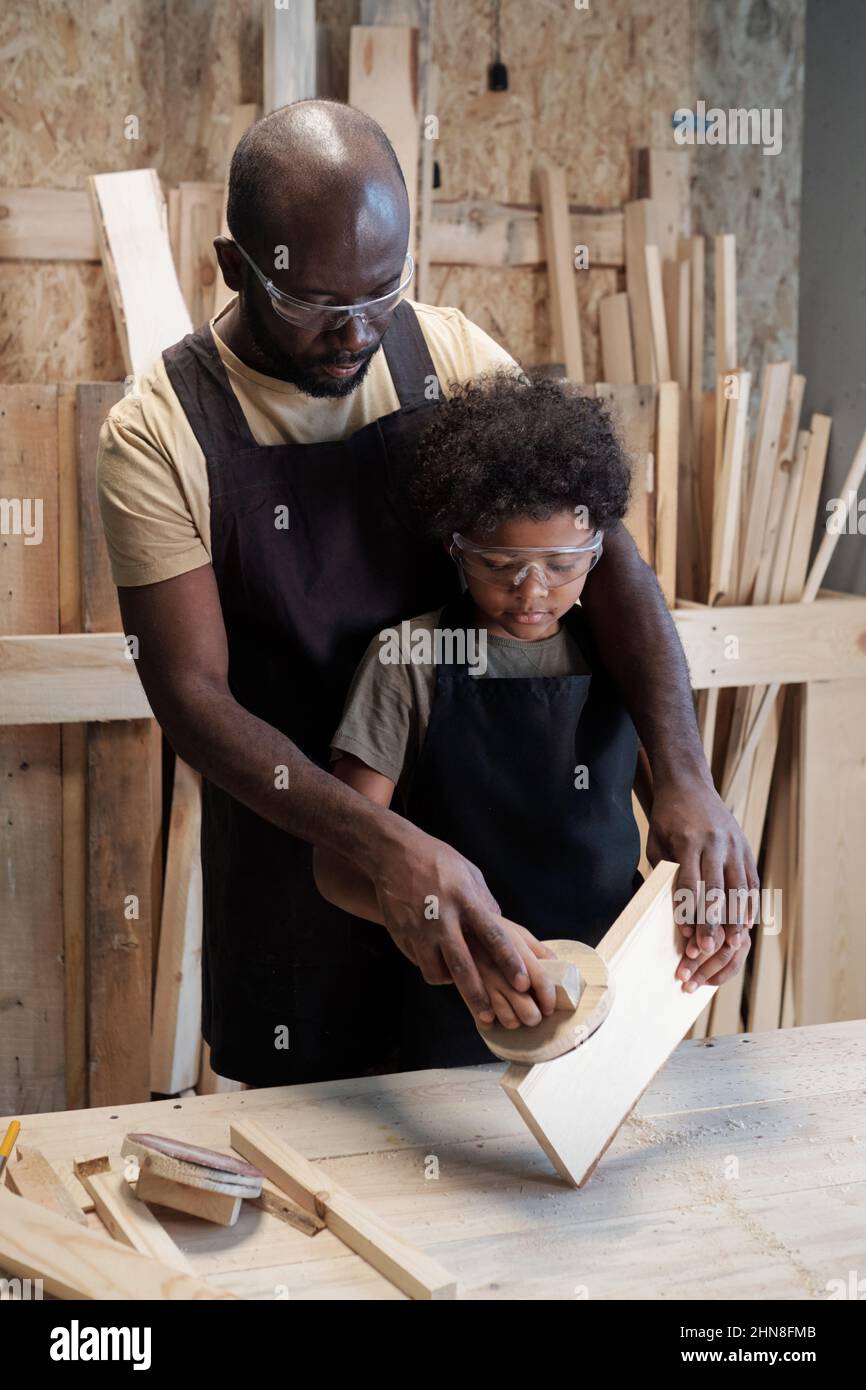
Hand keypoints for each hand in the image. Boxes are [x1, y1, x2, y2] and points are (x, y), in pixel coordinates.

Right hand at [371, 823, 534, 1022]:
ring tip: (462, 991)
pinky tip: (438, 966)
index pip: (494, 936)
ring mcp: (419, 928)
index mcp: (466, 900)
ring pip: (435, 971)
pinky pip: (418, 962)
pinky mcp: (401, 934)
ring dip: (450, 984)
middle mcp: (443, 917)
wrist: (393, 853)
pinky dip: (430, 968)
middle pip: (462, 965)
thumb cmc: (438, 861)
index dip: (510, 962)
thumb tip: (502, 930)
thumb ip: (486, 904)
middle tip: (490, 1015)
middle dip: (477, 994)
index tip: (524, 983)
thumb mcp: (470, 875)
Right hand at [471, 920, 557, 1027]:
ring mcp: (483, 981)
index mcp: (515, 950)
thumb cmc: (492, 931)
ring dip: (516, 1020)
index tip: (549, 1006)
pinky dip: (493, 1021)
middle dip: (535, 1016)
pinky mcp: (466, 991)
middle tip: (534, 1012)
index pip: (541, 981)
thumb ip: (539, 950)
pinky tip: (494, 1011)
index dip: (549, 999)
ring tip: (515, 1011)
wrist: (452, 922)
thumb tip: (560, 968)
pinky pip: (485, 1021)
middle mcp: (499, 968)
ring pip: (508, 1019)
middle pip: (526, 1008)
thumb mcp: (517, 932)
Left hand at [646, 772, 758, 990]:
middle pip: (716, 890)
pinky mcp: (745, 848)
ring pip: (738, 888)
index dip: (689, 912)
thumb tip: (670, 911)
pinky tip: (746, 924)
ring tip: (733, 944)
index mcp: (689, 841)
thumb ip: (665, 873)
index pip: (690, 883)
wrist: (689, 785)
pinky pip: (751, 880)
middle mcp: (715, 843)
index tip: (687, 937)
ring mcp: (734, 845)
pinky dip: (749, 904)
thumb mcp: (657, 842)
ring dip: (735, 919)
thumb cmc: (667, 818)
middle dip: (713, 923)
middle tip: (709, 950)